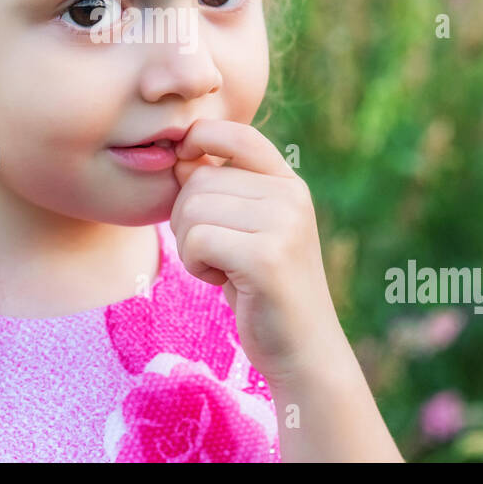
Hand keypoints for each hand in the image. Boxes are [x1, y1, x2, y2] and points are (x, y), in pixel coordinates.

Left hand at [169, 119, 350, 387]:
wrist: (303, 349)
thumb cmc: (262, 288)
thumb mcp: (248, 228)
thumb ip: (223, 190)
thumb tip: (179, 155)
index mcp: (288, 183)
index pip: (236, 133)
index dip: (199, 139)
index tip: (184, 166)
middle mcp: (291, 195)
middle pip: (198, 180)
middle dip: (186, 218)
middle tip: (214, 252)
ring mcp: (283, 224)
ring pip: (192, 209)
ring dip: (190, 245)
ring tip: (222, 267)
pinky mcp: (266, 256)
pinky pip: (196, 240)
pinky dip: (195, 265)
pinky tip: (224, 282)